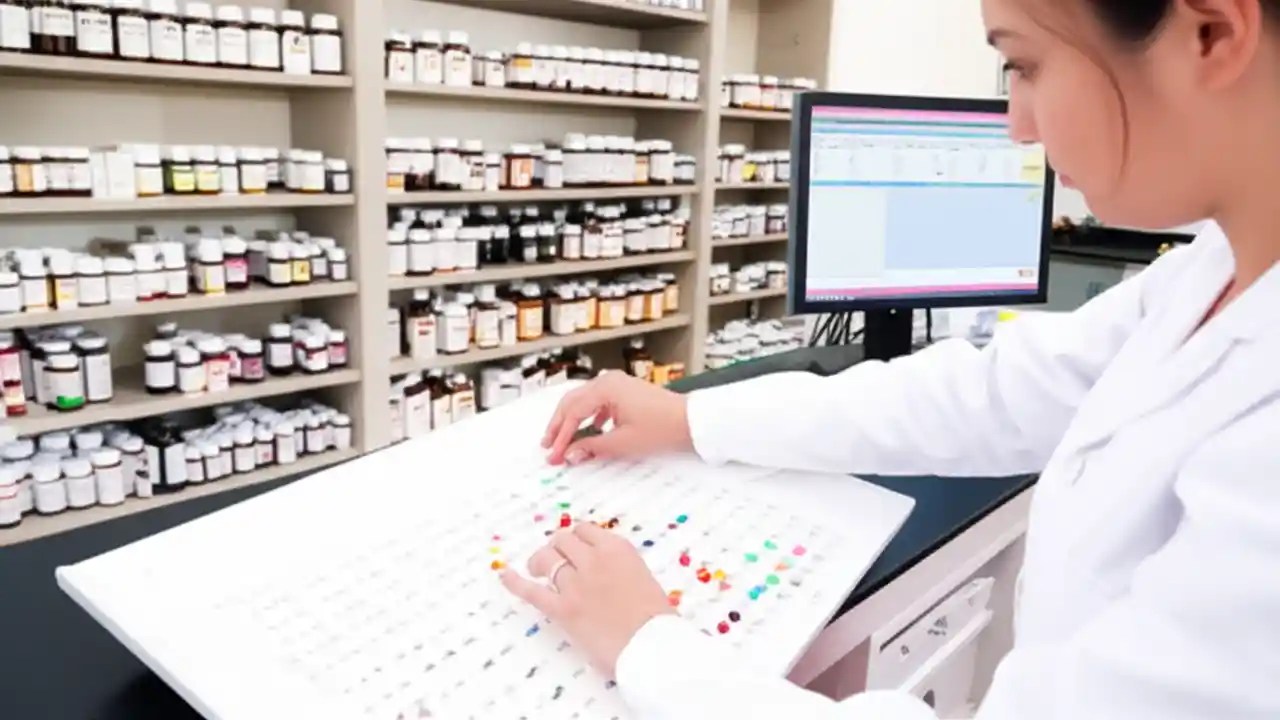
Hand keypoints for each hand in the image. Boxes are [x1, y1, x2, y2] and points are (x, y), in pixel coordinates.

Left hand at [501, 523, 673, 678]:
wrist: (654, 648)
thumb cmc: (657, 619)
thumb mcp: (643, 579)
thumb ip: (620, 568)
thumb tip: (605, 571)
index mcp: (617, 549)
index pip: (585, 530)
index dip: (576, 539)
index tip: (574, 548)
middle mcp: (594, 559)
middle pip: (562, 540)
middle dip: (557, 548)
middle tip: (557, 559)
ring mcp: (575, 584)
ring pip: (546, 559)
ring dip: (540, 562)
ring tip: (537, 569)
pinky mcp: (562, 609)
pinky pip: (532, 591)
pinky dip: (515, 582)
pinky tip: (505, 575)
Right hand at [542, 372, 692, 465]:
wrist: (692, 422)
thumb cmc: (661, 429)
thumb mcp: (622, 442)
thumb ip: (592, 447)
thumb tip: (569, 456)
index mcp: (605, 388)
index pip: (572, 412)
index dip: (560, 436)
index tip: (552, 455)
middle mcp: (607, 380)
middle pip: (572, 402)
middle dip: (559, 425)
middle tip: (548, 446)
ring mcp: (616, 384)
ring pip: (583, 402)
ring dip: (572, 421)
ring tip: (562, 440)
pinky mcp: (625, 392)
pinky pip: (598, 403)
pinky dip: (588, 417)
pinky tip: (589, 432)